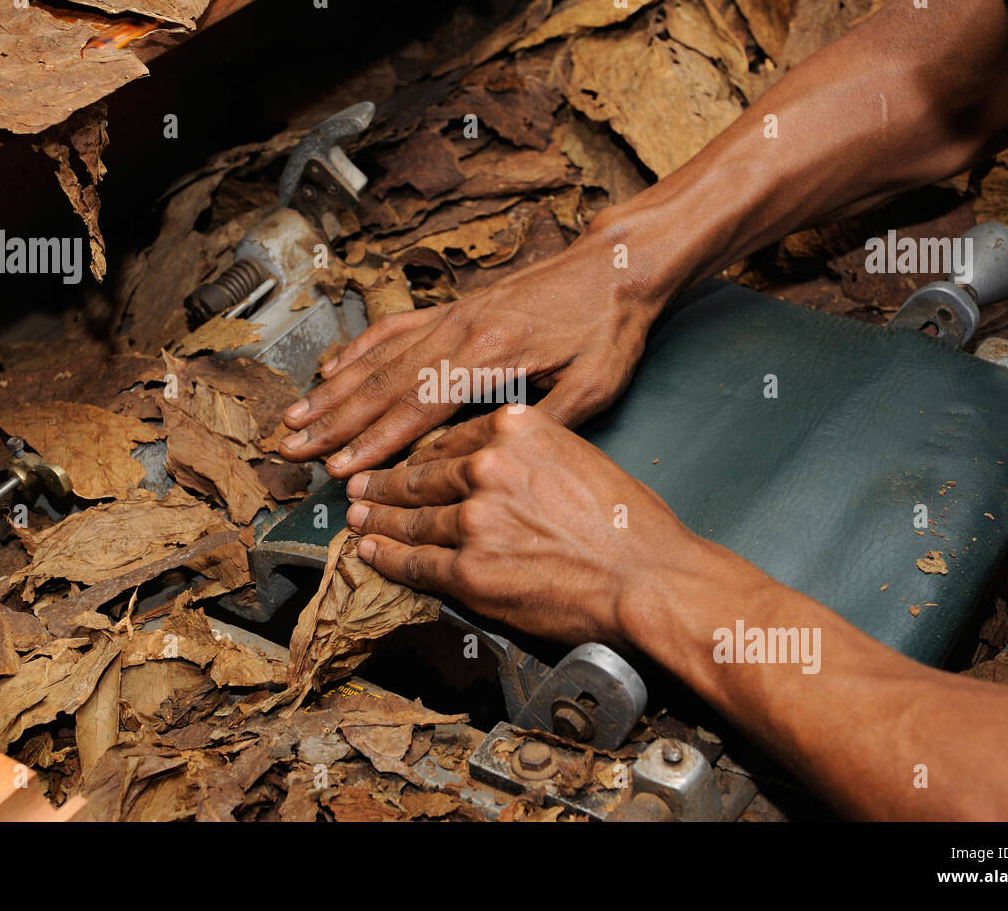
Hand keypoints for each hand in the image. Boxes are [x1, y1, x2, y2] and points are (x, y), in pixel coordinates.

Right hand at [277, 210, 669, 477]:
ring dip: (333, 390)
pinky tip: (332, 367)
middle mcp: (459, 332)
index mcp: (490, 357)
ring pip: (378, 357)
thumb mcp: (593, 386)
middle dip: (333, 422)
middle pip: (382, 385)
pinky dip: (358, 350)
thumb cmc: (608, 328)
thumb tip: (489, 462)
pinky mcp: (454, 307)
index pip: (417, 410)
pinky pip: (393, 329)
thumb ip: (540, 426)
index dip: (374, 444)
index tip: (338, 470)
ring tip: (295, 416)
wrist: (616, 266)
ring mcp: (451, 316)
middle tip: (291, 448)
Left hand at [343, 405, 697, 645]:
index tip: (403, 458)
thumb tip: (501, 470)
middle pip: (421, 474)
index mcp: (516, 429)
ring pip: (411, 518)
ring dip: (376, 518)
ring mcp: (474, 519)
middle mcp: (488, 466)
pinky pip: (415, 562)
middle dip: (384, 482)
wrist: (649, 578)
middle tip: (361, 484)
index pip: (450, 439)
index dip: (419, 453)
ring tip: (357, 516)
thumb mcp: (580, 457)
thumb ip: (531, 455)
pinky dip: (387, 557)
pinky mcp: (469, 569)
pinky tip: (371, 550)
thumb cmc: (631, 525)